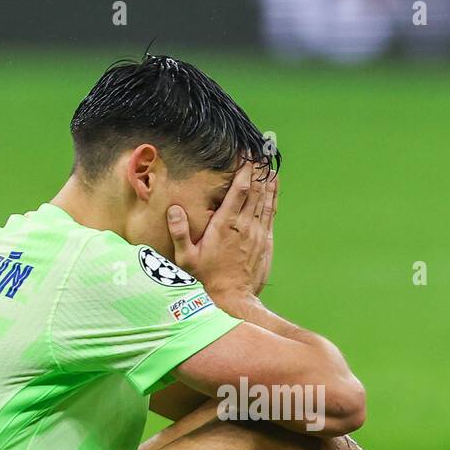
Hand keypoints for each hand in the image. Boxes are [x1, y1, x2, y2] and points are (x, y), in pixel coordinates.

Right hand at [167, 162, 277, 302]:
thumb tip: (174, 209)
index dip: (245, 170)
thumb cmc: (205, 278)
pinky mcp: (264, 241)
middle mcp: (244, 226)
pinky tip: (274, 186)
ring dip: (268, 180)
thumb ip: (179, 232)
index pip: (239, 190)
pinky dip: (273, 197)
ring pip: (266, 200)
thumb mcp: (185, 258)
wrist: (233, 299)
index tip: (247, 153)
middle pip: (256, 190)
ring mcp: (257, 233)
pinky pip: (271, 213)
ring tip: (270, 162)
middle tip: (262, 151)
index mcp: (225, 225)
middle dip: (258, 170)